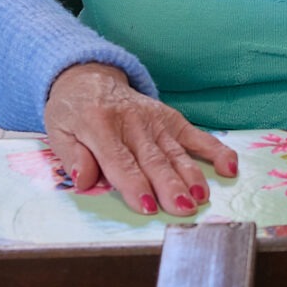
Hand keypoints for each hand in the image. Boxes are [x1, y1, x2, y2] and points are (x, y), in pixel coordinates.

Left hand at [42, 62, 238, 215]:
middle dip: (169, 186)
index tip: (147, 206)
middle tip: (183, 209)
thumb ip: (72, 156)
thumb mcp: (57, 131)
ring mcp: (154, 119)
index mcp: (99, 126)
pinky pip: (195, 135)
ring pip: (175, 152)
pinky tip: (228, 166)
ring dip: (191, 175)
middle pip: (153, 159)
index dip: (134, 184)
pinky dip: (214, 150)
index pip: (120, 161)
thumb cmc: (72, 111)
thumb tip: (85, 179)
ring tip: (202, 197)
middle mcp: (131, 122)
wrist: (89, 77)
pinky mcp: (171, 118)